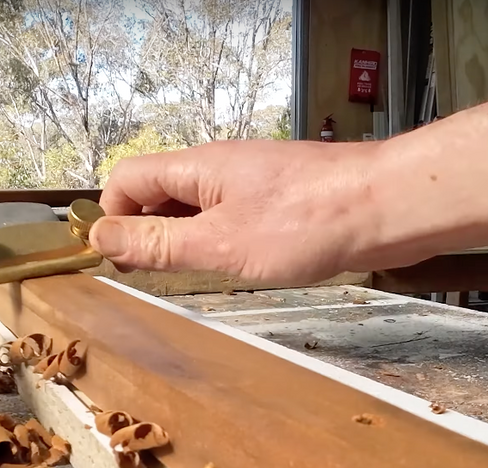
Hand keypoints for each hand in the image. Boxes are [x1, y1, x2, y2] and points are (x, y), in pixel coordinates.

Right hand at [92, 89, 487, 284]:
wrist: (387, 208)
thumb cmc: (307, 223)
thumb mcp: (217, 244)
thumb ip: (157, 244)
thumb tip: (100, 236)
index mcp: (197, 169)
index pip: (127, 180)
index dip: (112, 219)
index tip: (116, 261)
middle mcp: (221, 168)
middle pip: (161, 193)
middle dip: (148, 234)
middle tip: (156, 278)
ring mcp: (253, 183)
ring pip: (199, 209)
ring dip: (187, 243)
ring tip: (200, 279)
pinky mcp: (282, 200)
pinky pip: (233, 218)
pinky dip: (223, 244)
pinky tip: (241, 269)